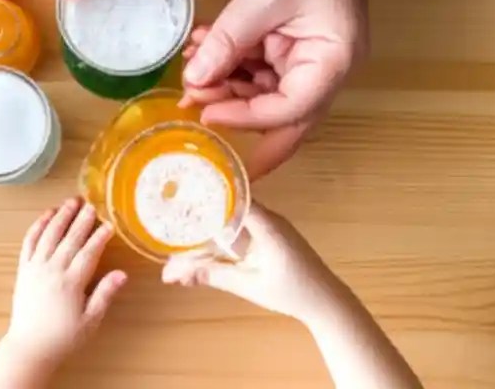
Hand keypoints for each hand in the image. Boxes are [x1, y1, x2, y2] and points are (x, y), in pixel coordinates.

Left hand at [2, 199, 127, 367]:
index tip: (110, 223)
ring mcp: (35, 267)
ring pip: (49, 235)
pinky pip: (29, 242)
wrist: (29, 347)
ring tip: (72, 201)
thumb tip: (122, 274)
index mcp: (71, 283)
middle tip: (92, 204)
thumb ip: (104, 295)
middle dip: (82, 220)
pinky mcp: (23, 269)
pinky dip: (37, 226)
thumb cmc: (63, 337)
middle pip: (70, 239)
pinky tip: (46, 215)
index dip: (100, 237)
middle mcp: (52, 270)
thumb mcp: (90, 321)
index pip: (89, 253)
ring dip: (61, 216)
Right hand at [162, 202, 345, 324]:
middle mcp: (267, 219)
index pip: (231, 196)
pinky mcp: (269, 238)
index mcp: (266, 224)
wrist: (325, 301)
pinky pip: (240, 231)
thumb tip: (176, 274)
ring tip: (179, 241)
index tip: (179, 195)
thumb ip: (214, 275)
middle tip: (169, 224)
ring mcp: (269, 227)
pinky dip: (221, 238)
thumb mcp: (249, 285)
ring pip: (231, 221)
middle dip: (199, 217)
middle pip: (227, 209)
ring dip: (208, 230)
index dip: (206, 193)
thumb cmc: (293, 292)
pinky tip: (202, 249)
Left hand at [181, 0, 369, 177]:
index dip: (244, 118)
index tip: (205, 113)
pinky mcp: (294, 41)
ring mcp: (310, 55)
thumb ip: (227, 43)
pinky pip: (261, 64)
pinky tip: (202, 46)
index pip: (288, 112)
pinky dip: (233, 59)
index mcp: (331, 63)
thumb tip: (194, 81)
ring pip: (265, 90)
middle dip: (235, 110)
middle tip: (191, 101)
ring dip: (227, 81)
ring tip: (191, 65)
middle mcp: (326, 69)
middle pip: (280, 112)